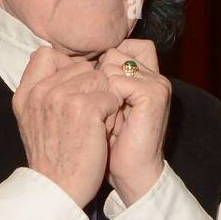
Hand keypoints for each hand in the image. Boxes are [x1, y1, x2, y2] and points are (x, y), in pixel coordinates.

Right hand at [12, 46, 123, 208]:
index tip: (75, 91)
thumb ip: (42, 93)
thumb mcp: (32, 121)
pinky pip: (111, 96)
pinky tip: (102, 132)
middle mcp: (40, 91)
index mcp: (25, 93)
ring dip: (104, 100)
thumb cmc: (53, 159)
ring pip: (99, 78)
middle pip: (81, 66)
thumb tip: (62, 66)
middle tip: (88, 117)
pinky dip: (113, 114)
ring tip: (95, 125)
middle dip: (91, 87)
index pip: (47, 54)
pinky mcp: (84, 108)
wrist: (58, 189)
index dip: (68, 67)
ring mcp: (61, 97)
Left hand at [97, 40, 170, 205]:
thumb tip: (65, 56)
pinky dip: (107, 103)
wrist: (132, 173)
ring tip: (108, 121)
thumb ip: (97, 79)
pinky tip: (113, 123)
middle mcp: (154, 74)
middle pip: (110, 55)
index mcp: (145, 74)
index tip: (97, 96)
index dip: (101, 66)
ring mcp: (156, 82)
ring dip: (100, 95)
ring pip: (110, 67)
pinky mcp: (153, 94)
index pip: (121, 46)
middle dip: (97, 83)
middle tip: (105, 115)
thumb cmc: (111, 144)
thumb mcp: (101, 105)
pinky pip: (116, 82)